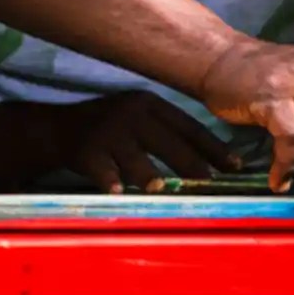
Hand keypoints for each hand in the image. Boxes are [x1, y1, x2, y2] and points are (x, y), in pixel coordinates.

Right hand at [57, 91, 238, 193]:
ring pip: (135, 158)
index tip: (236, 165)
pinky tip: (116, 190)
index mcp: (150, 104)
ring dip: (148, 174)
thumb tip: (210, 160)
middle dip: (192, 164)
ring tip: (160, 187)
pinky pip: (102, 169)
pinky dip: (109, 180)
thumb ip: (169, 133)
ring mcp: (108, 132)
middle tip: (210, 181)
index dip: (214, 147)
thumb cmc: (110, 129)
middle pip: (169, 143)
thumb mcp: (140, 119)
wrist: (57, 129)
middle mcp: (131, 114)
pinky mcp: (86, 150)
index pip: (189, 126)